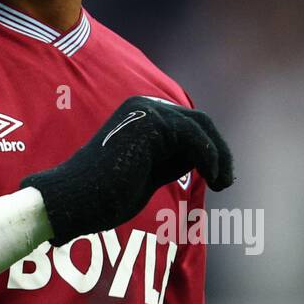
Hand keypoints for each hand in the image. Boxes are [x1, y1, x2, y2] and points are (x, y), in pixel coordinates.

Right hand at [20, 95, 233, 246]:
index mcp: (140, 114)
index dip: (209, 150)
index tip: (218, 178)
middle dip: (219, 151)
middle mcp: (143, 105)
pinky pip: (193, 135)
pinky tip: (211, 177)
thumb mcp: (149, 171)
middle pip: (199, 121)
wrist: (78, 198)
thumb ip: (172, 158)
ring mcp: (146, 110)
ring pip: (200, 126)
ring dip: (219, 156)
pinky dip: (209, 156)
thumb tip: (204, 157)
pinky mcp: (150, 123)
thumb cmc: (106, 193)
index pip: (188, 125)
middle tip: (225, 182)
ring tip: (222, 184)